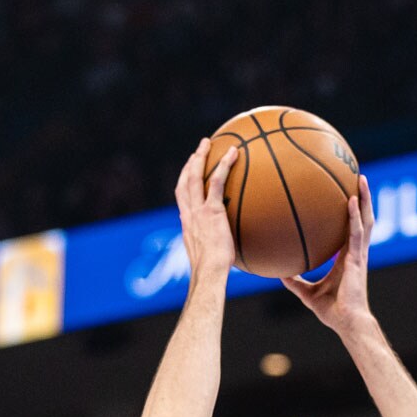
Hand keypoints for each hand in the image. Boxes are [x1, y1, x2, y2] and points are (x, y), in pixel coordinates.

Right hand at [175, 138, 238, 286]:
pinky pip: (216, 181)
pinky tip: (234, 152)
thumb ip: (218, 248)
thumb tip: (233, 252)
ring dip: (200, 156)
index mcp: (187, 224)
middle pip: (184, 182)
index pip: (182, 199)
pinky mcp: (211, 210)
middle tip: (198, 150)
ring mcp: (198, 211)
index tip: (189, 173)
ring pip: (194, 176)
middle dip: (190, 164)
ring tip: (209, 142)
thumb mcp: (212, 259)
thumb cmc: (213, 273)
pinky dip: (224, 164)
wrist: (209, 273)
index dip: (184, 183)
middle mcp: (189, 214)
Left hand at [284, 175, 374, 331]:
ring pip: (366, 220)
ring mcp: (359, 254)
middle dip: (363, 198)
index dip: (352, 212)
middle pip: (363, 218)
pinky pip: (356, 233)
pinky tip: (350, 200)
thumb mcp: (307, 293)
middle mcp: (356, 252)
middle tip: (358, 177)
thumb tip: (278, 273)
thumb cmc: (332, 311)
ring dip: (365, 198)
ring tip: (361, 178)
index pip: (351, 229)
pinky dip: (355, 215)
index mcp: (347, 257)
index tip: (347, 194)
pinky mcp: (357, 259)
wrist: (347, 322)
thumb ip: (295, 282)